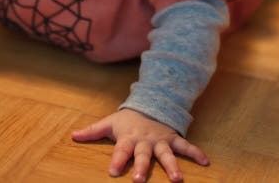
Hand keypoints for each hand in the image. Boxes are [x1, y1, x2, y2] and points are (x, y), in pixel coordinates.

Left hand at [71, 108, 208, 182]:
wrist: (150, 102)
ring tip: (177, 180)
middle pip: (143, 155)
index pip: (121, 150)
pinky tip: (206, 162)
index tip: (113, 171)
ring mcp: (160, 140)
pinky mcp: (173, 138)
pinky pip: (185, 145)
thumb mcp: (109, 123)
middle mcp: (145, 141)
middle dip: (141, 167)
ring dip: (171, 166)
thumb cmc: (127, 119)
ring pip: (166, 154)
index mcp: (129, 138)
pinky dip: (196, 153)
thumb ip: (92, 131)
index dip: (117, 160)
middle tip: (138, 181)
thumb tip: (72, 136)